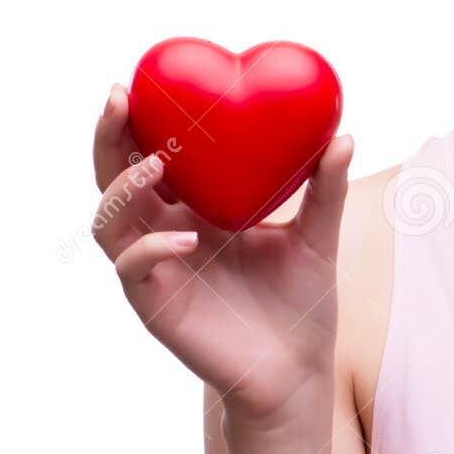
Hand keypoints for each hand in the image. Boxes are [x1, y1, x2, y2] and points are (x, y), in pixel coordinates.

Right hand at [90, 83, 352, 422]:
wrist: (297, 371)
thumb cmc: (301, 305)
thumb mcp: (318, 238)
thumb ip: (326, 191)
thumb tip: (344, 134)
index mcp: (194, 211)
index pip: (152, 156)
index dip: (137, 121)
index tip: (140, 81)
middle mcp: (165, 234)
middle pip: (113, 179)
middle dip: (108, 137)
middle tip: (120, 99)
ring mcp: (155, 270)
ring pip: (109, 221)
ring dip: (122, 188)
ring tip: (154, 164)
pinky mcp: (155, 306)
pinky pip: (134, 269)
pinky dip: (152, 249)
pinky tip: (186, 240)